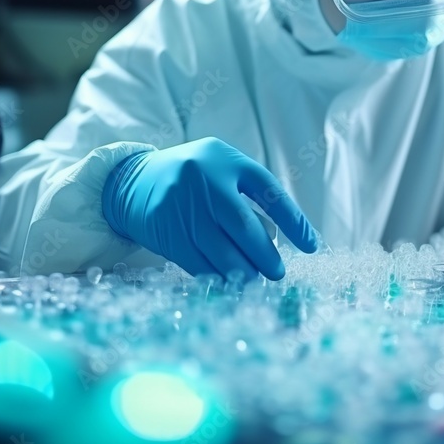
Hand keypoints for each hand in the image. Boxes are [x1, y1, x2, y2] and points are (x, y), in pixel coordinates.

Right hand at [102, 137, 316, 279]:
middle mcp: (203, 179)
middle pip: (243, 225)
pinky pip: (196, 260)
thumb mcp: (222, 171)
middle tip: (278, 272)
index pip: (268, 191)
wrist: (131, 182)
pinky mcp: (164, 228)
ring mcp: (181, 204)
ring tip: (255, 281)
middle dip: (264, 254)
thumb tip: (286, 237)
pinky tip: (229, 283)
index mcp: (226, 160)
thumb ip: (250, 195)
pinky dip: (215, 275)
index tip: (311, 245)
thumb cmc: (193, 179)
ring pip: (218, 248)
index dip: (294, 220)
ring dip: (242, 271)